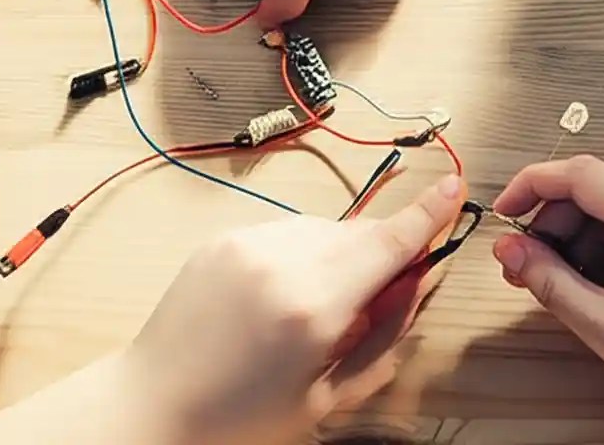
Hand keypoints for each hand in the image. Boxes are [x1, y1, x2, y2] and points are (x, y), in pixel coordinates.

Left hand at [125, 175, 466, 444]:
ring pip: (324, 230)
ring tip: (313, 310)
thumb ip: (382, 337)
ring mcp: (248, 244)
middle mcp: (282, 261)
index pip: (387, 245)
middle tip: (372, 301)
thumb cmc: (239, 417)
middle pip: (361, 233)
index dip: (426, 216)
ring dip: (338, 256)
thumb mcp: (327, 396)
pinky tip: (280, 298)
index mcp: (313, 306)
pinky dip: (300, 256)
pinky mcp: (223, 239)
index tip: (453, 186)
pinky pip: (286, 233)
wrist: (151, 406)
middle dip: (380, 254)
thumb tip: (415, 285)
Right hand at [490, 157, 603, 444]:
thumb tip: (512, 250)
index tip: (505, 210)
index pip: (583, 175)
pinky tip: (594, 283)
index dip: (533, 186)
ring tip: (559, 282)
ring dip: (578, 235)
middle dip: (553, 221)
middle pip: (597, 188)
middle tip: (524, 263)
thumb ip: (551, 280)